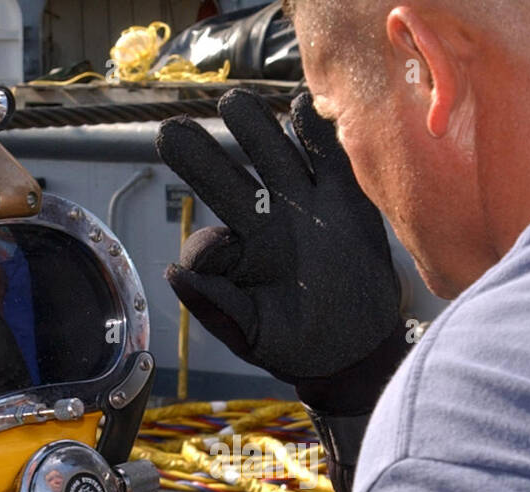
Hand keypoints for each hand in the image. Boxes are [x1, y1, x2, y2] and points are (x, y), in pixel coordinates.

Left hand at [156, 88, 407, 413]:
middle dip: (197, 155)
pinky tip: (301, 109)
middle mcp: (264, 222)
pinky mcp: (345, 199)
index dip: (208, 249)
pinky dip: (315, 131)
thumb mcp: (254, 336)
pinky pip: (328, 156)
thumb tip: (174, 272)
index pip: (211, 242)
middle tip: (170, 134)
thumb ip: (217, 309)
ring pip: (271, 153)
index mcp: (238, 259)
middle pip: (225, 179)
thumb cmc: (299, 346)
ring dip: (252, 127)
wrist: (359, 348)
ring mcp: (304, 205)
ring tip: (235, 105)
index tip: (220, 257)